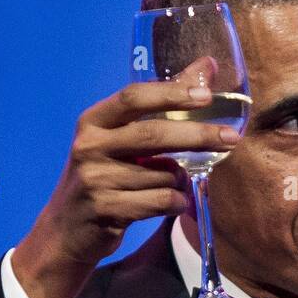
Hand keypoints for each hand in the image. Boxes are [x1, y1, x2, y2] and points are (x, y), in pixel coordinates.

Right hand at [11, 57, 234, 297]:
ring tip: (175, 184)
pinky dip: (175, 202)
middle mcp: (89, 146)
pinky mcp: (104, 210)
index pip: (134, 97)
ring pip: (162, 174)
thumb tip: (207, 65)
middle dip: (198, 135)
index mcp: (93, 121)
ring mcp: (95, 179)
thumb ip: (162, 105)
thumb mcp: (121, 140)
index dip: (170, 93)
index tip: (206, 94)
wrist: (66, 232)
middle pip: (153, 135)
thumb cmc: (104, 178)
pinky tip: (173, 203)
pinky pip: (159, 201)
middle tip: (232, 138)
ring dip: (180, 180)